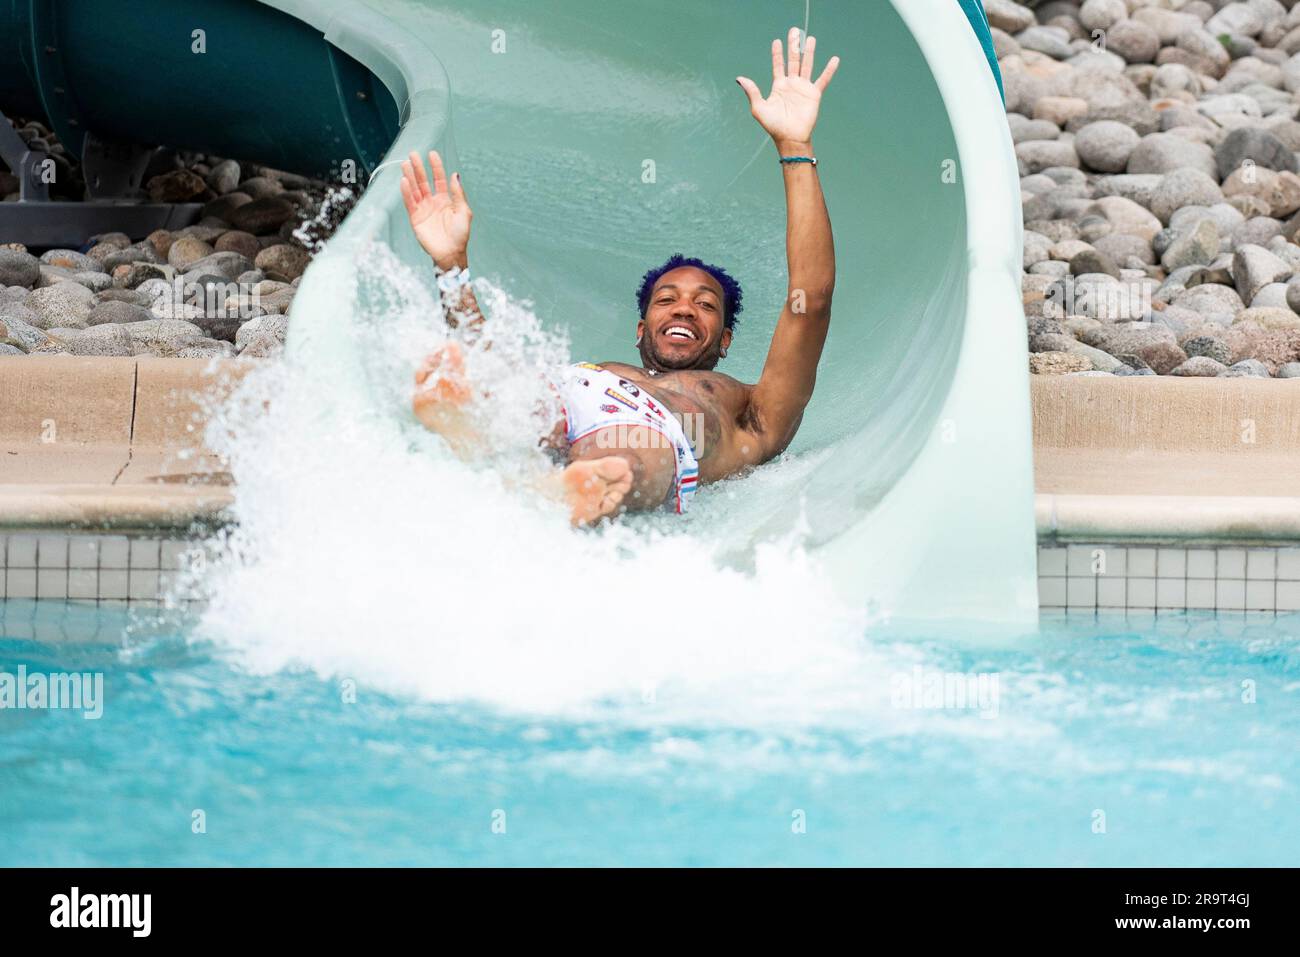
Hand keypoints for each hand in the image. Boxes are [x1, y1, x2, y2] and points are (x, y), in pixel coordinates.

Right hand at [400, 150, 471, 269]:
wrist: (451, 253)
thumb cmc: (460, 235)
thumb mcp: (464, 211)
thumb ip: (458, 193)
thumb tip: (455, 175)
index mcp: (445, 200)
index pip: (438, 179)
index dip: (436, 167)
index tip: (432, 154)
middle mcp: (432, 202)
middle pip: (423, 181)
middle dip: (418, 168)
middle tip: (413, 154)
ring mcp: (423, 209)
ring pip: (414, 190)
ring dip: (410, 177)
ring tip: (405, 164)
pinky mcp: (415, 218)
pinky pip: (409, 203)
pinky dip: (406, 192)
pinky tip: (404, 181)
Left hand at [737, 27, 838, 149]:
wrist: (790, 138)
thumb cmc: (773, 126)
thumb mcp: (759, 108)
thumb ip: (751, 91)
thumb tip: (739, 78)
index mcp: (779, 86)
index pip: (778, 65)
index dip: (777, 54)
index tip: (777, 41)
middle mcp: (791, 84)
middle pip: (793, 60)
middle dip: (793, 46)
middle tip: (794, 31)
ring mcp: (803, 88)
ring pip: (807, 65)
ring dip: (809, 52)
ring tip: (810, 38)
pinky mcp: (814, 94)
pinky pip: (823, 80)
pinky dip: (829, 70)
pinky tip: (835, 59)